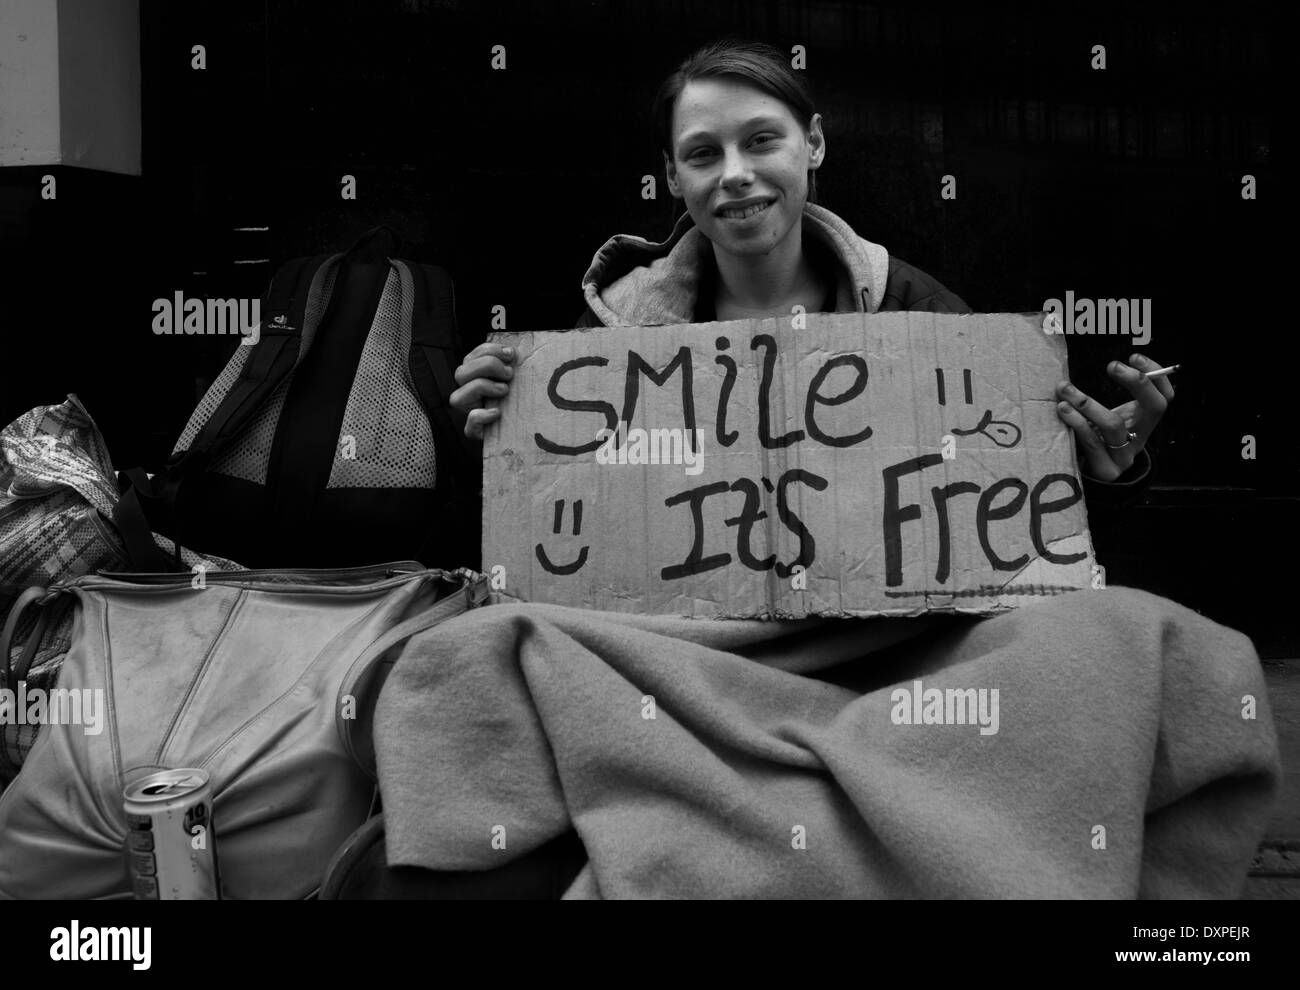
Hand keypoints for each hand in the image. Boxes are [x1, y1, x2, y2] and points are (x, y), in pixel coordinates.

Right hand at [450, 342, 514, 438]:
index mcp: (473, 377)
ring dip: (484, 387)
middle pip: (460, 373)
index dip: (489, 350)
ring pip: (458, 397)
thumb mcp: (513, 378)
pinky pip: (471, 421)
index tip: (511, 354)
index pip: (471, 357)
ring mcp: (467, 412)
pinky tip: (497, 412)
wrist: (519, 429)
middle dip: (488, 366)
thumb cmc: (515, 400)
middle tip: (509, 373)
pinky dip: (483, 415)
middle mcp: (465, 392)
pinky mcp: (474, 430)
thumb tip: (512, 352)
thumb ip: (509, 364)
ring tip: (505, 390)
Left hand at [1055, 352, 1172, 481]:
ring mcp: (1126, 456)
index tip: (1134, 357)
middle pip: (1155, 408)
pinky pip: (1092, 442)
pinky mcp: (1106, 470)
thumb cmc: (1096, 440)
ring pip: (1114, 425)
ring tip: (1065, 388)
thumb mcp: (1107, 419)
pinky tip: (1062, 409)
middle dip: (1137, 382)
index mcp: (1144, 422)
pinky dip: (1076, 422)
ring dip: (1088, 403)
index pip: (1165, 396)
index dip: (1155, 376)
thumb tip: (1103, 366)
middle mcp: (1141, 438)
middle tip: (1112, 365)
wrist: (1090, 480)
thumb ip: (1110, 400)